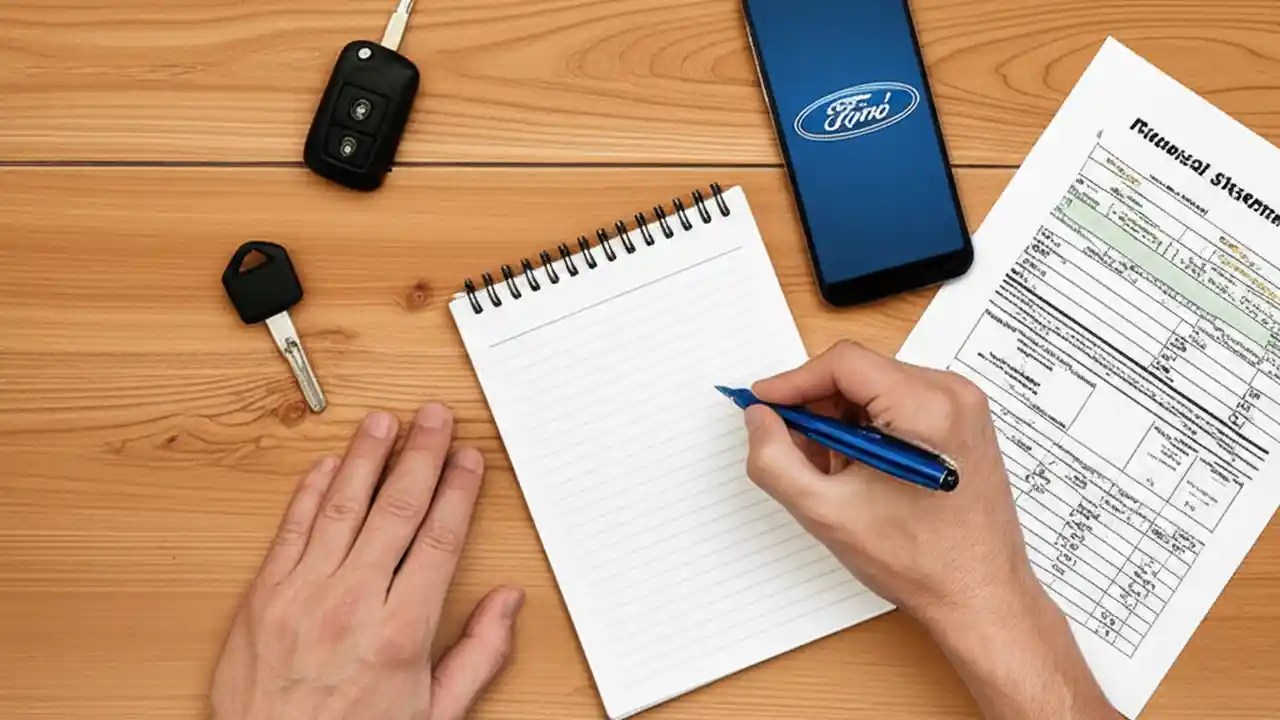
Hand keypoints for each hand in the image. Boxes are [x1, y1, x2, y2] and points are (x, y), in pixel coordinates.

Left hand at [211, 405, 523, 719]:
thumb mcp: (434, 716)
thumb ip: (477, 655)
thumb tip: (507, 602)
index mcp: (400, 632)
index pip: (438, 538)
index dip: (457, 491)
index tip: (467, 458)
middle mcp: (351, 604)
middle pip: (395, 510)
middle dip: (420, 456)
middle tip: (433, 416)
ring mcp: (301, 596)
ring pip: (340, 508)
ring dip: (364, 458)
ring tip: (382, 422)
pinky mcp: (261, 600)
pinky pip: (290, 532)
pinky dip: (308, 494)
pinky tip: (326, 466)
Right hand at [743, 342, 1116, 718]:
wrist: (980, 596)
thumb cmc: (921, 562)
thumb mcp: (827, 513)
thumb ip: (775, 460)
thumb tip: (759, 418)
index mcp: (927, 408)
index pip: (843, 363)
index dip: (793, 381)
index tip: (762, 404)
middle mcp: (952, 395)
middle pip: (859, 372)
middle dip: (816, 407)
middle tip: (792, 448)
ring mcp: (963, 406)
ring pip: (875, 388)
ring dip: (841, 421)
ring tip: (831, 472)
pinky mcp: (962, 422)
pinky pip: (898, 404)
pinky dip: (866, 428)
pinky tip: (859, 471)